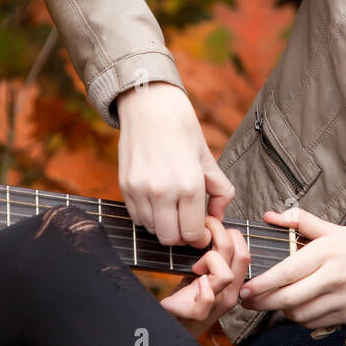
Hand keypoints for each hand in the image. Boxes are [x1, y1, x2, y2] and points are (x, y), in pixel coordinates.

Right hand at [117, 81, 235, 248]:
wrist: (150, 106)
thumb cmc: (183, 130)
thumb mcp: (208, 159)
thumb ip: (220, 191)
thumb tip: (217, 216)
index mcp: (189, 185)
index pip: (193, 234)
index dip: (200, 238)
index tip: (203, 231)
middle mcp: (163, 192)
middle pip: (171, 239)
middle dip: (183, 237)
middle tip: (189, 224)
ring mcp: (141, 191)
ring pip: (153, 230)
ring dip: (165, 226)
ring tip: (173, 209)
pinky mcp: (125, 187)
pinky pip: (137, 217)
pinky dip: (149, 216)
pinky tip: (158, 201)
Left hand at [160, 215, 249, 338]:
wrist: (175, 326)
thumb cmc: (187, 297)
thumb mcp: (206, 273)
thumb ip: (215, 257)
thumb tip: (213, 229)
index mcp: (234, 282)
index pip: (246, 252)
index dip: (232, 234)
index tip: (212, 227)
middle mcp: (230, 293)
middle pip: (242, 256)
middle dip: (221, 233)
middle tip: (203, 229)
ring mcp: (216, 305)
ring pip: (225, 274)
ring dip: (208, 259)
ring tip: (195, 264)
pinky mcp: (198, 314)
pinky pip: (208, 298)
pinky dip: (201, 286)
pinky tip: (192, 279)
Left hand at [239, 205, 345, 327]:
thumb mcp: (334, 229)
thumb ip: (300, 221)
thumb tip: (271, 216)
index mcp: (325, 254)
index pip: (285, 273)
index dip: (262, 284)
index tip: (245, 288)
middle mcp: (330, 278)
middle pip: (287, 298)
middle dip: (262, 302)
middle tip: (247, 300)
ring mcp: (339, 299)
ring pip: (299, 314)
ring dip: (282, 311)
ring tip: (276, 302)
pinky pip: (314, 323)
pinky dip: (301, 319)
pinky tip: (299, 309)